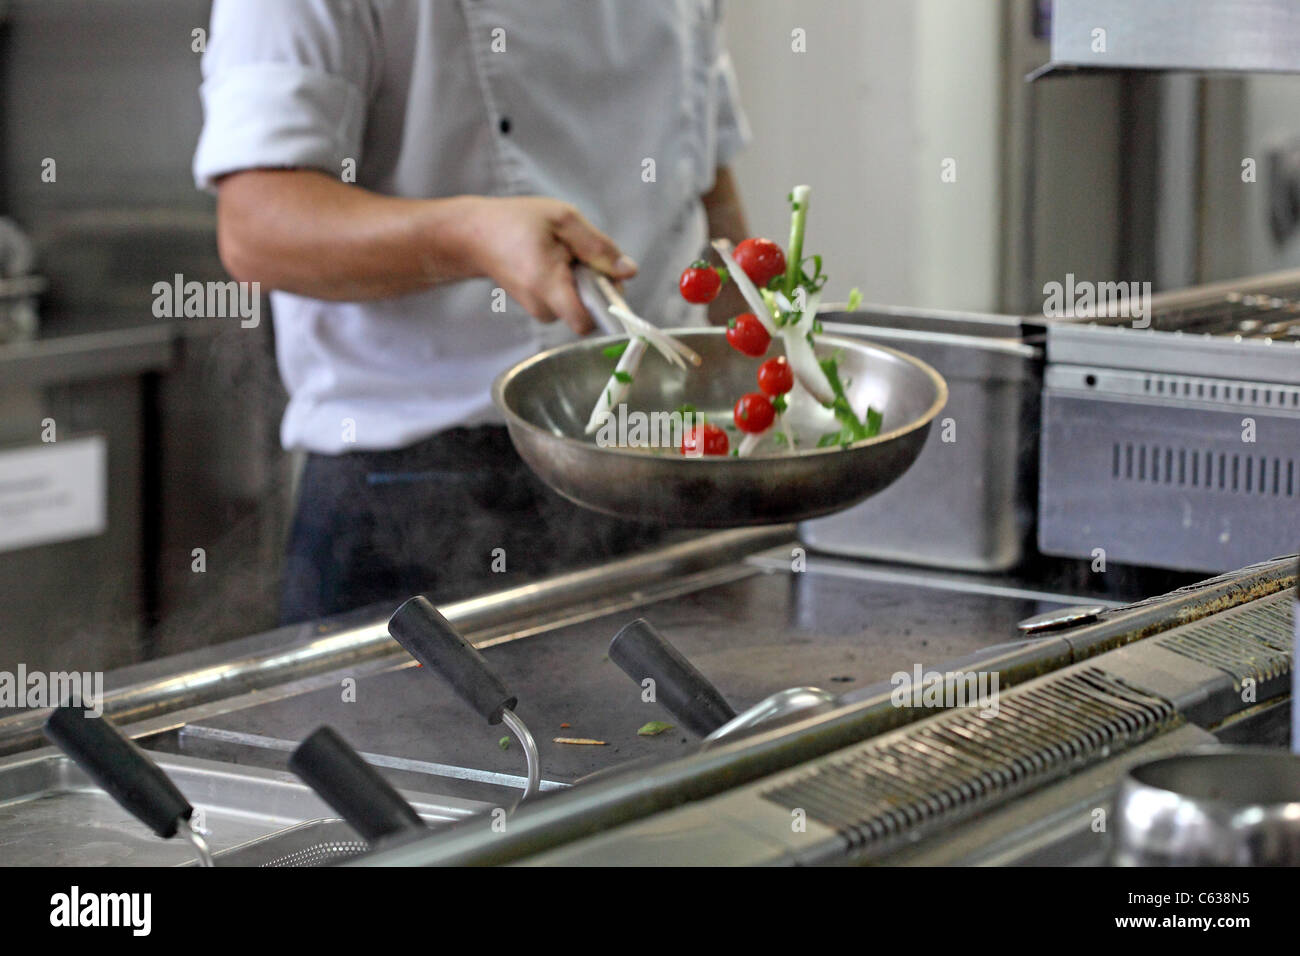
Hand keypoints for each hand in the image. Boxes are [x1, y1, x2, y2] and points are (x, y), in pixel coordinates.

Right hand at [457, 196, 636, 333]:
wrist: (475, 235)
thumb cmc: (516, 222)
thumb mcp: (564, 220)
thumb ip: (598, 247)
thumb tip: (628, 272)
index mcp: (547, 285)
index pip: (585, 322)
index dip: (604, 304)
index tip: (605, 279)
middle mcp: (542, 306)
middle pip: (587, 311)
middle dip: (594, 284)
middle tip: (578, 253)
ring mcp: (538, 310)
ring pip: (578, 305)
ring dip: (580, 281)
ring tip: (561, 254)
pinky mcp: (538, 307)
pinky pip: (565, 301)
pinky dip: (568, 283)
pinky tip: (553, 262)